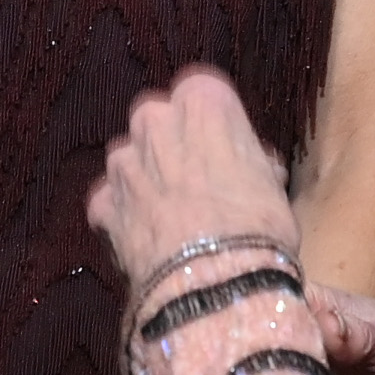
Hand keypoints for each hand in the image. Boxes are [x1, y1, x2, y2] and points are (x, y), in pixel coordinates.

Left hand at [86, 67, 298, 291]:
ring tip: (169, 215)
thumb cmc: (258, 226)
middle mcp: (154, 120)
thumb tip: (253, 167)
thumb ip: (251, 163)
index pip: (203, 92)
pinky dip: (122, 215)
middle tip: (195, 180)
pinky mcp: (102, 203)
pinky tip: (145, 238)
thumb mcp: (273, 186)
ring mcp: (122, 161)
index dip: (214, 124)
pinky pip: (109, 201)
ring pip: (129, 158)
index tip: (226, 148)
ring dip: (144, 178)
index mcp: (203, 102)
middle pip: (157, 119)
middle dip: (170, 143)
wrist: (216, 281)